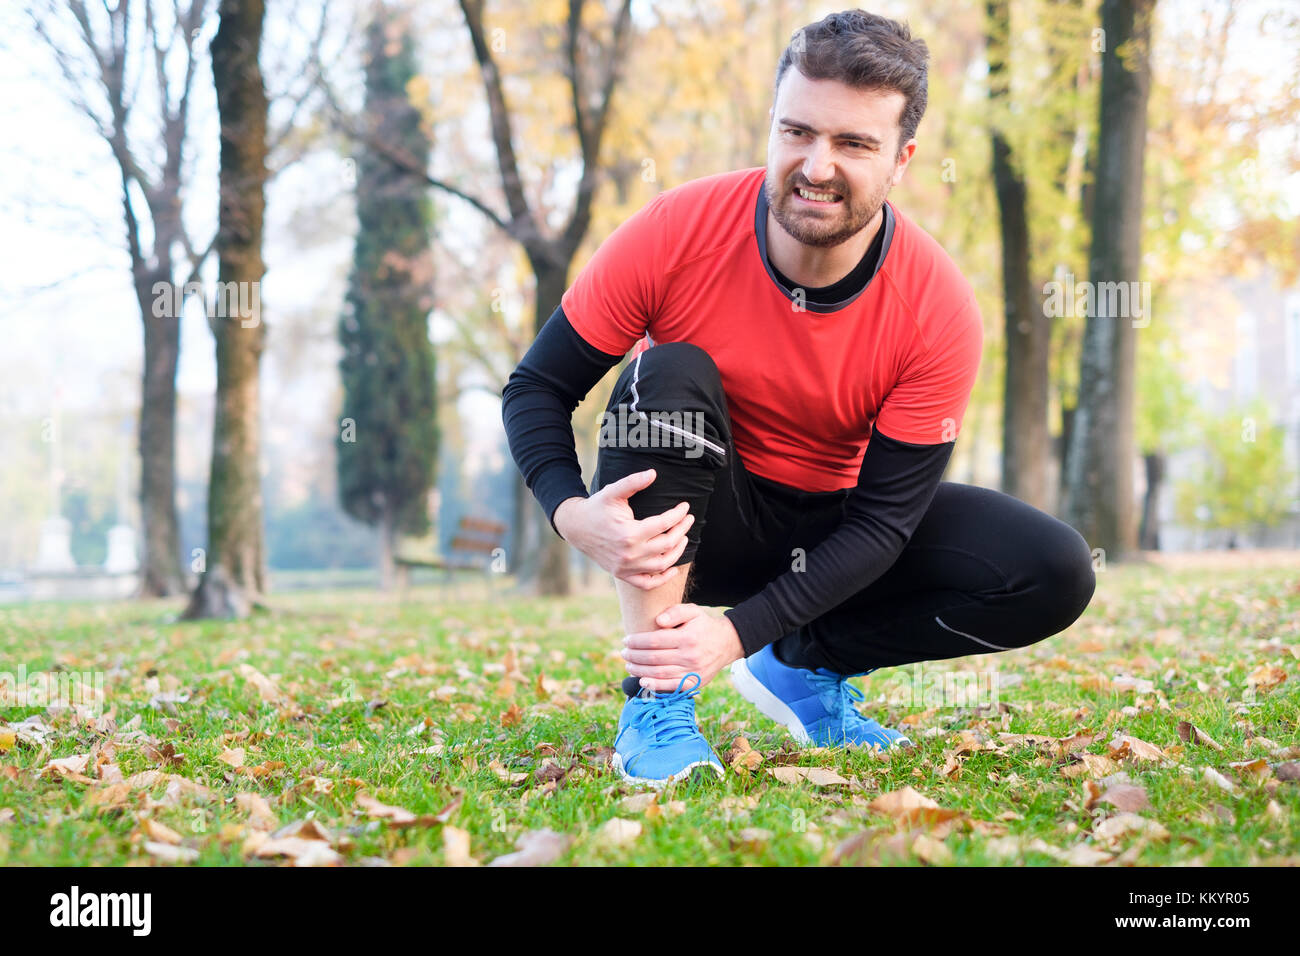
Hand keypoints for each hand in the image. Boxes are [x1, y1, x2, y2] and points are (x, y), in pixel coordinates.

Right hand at [552, 469, 694, 590]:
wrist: (576, 527)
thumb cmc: (596, 508)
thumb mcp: (613, 492)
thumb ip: (633, 482)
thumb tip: (653, 473)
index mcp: (629, 533)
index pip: (663, 524)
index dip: (678, 514)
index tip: (685, 506)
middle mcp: (629, 554)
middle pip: (667, 544)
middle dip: (682, 530)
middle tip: (689, 519)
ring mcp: (626, 567)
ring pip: (662, 565)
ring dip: (677, 552)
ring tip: (683, 538)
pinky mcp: (622, 574)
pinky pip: (647, 583)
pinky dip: (662, 579)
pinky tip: (672, 568)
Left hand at [621, 603, 744, 691]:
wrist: (727, 643)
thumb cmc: (704, 625)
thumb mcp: (693, 611)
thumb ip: (675, 612)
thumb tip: (658, 621)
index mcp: (687, 637)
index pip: (654, 641)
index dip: (636, 641)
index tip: (626, 640)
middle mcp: (690, 656)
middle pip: (654, 658)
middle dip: (634, 656)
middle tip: (623, 653)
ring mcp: (692, 671)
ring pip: (659, 673)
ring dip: (639, 670)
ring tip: (628, 664)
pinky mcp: (694, 683)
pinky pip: (671, 687)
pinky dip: (654, 685)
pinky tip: (642, 680)